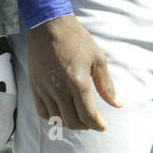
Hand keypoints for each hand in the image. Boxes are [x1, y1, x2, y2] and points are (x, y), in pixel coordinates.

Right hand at [25, 14, 120, 131]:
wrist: (49, 25)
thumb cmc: (77, 39)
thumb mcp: (98, 59)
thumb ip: (106, 85)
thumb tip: (117, 104)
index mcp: (78, 82)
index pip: (87, 115)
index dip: (97, 125)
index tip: (103, 126)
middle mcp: (60, 89)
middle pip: (72, 121)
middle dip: (85, 126)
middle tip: (92, 121)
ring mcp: (44, 89)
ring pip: (57, 119)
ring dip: (70, 122)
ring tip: (78, 116)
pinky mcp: (34, 86)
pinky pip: (42, 112)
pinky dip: (53, 117)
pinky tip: (61, 112)